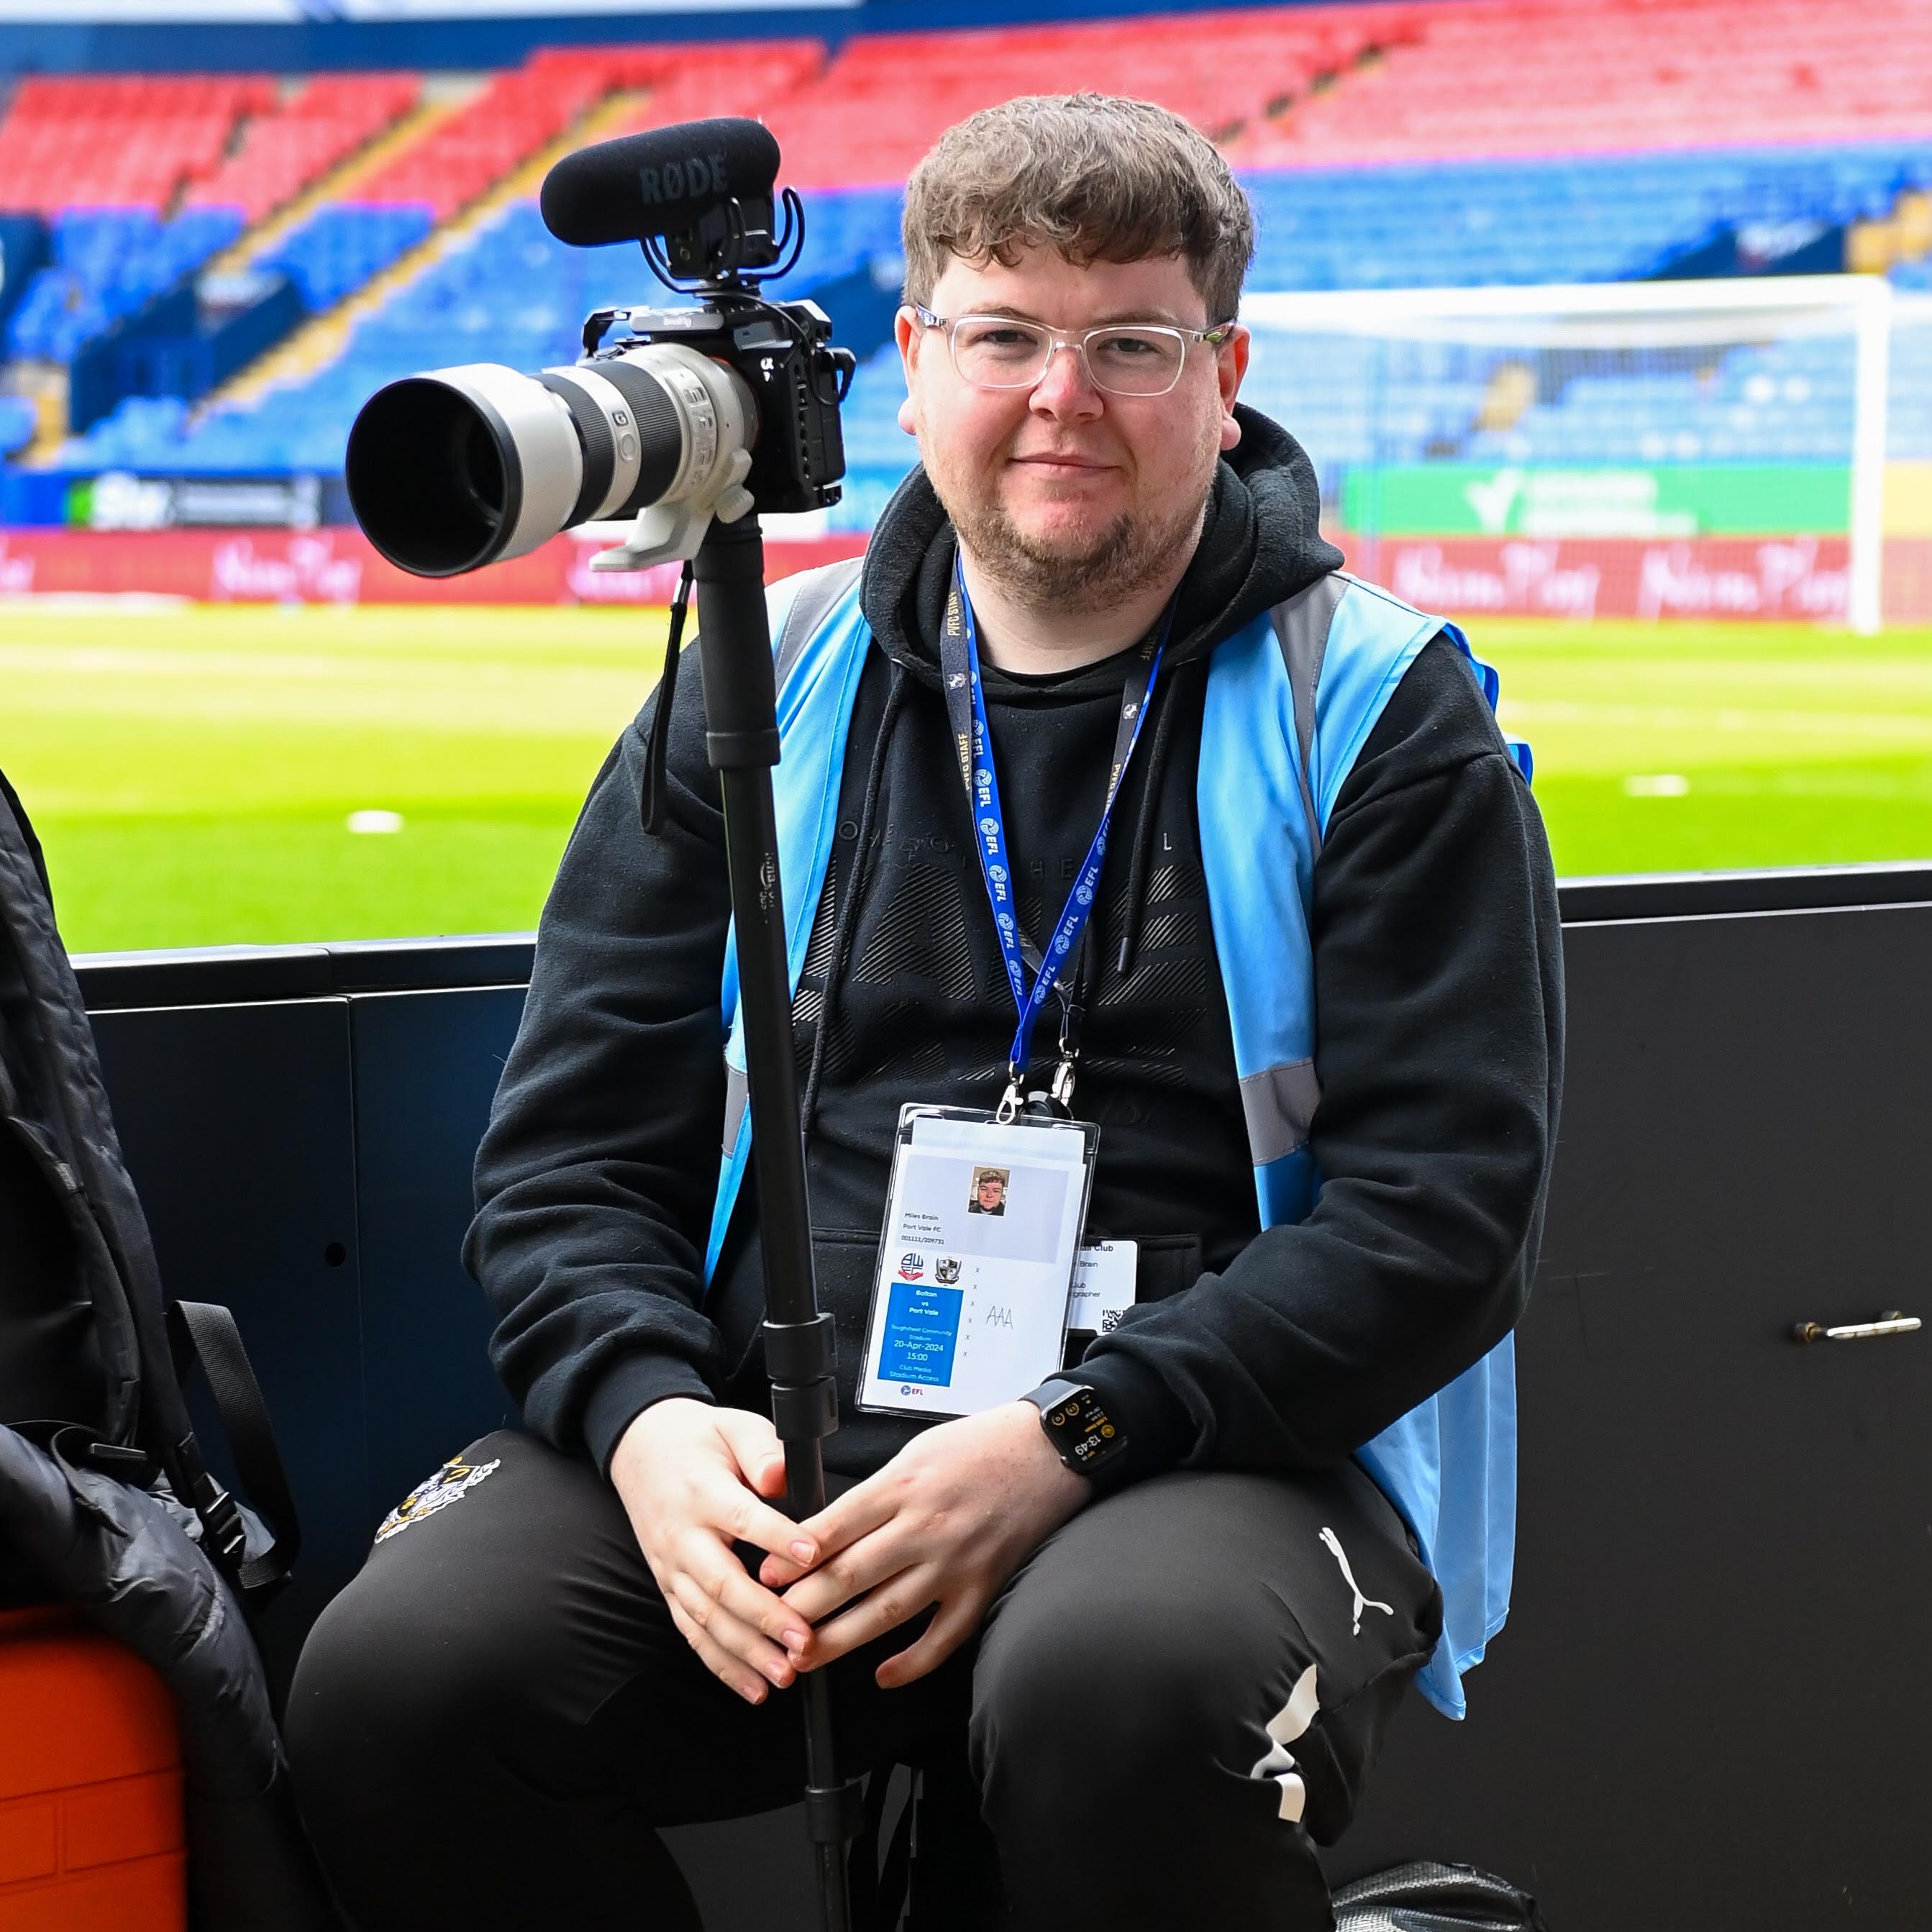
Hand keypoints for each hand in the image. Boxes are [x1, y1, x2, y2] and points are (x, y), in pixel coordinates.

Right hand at [610, 1397, 819, 1705]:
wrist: (640, 1448)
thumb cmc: (698, 1439)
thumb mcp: (733, 1425)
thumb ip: (762, 1450)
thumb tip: (781, 1475)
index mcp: (704, 1492)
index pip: (743, 1518)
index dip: (777, 1538)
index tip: (812, 1556)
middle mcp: (683, 1536)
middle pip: (722, 1583)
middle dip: (764, 1617)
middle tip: (803, 1640)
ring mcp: (672, 1567)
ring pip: (706, 1618)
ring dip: (745, 1652)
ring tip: (783, 1675)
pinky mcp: (669, 1588)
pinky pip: (692, 1633)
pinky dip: (721, 1664)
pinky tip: (752, 1687)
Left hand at [758, 1401, 1088, 1689]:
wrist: (1047, 1450)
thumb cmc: (981, 1445)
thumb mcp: (916, 1451)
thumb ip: (875, 1491)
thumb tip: (825, 1528)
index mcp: (903, 1485)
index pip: (834, 1527)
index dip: (794, 1556)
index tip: (766, 1575)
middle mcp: (925, 1526)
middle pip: (850, 1574)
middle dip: (803, 1605)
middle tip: (769, 1624)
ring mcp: (955, 1562)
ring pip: (887, 1611)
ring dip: (841, 1639)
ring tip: (805, 1656)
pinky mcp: (983, 1587)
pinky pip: (943, 1636)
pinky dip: (912, 1662)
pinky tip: (884, 1674)